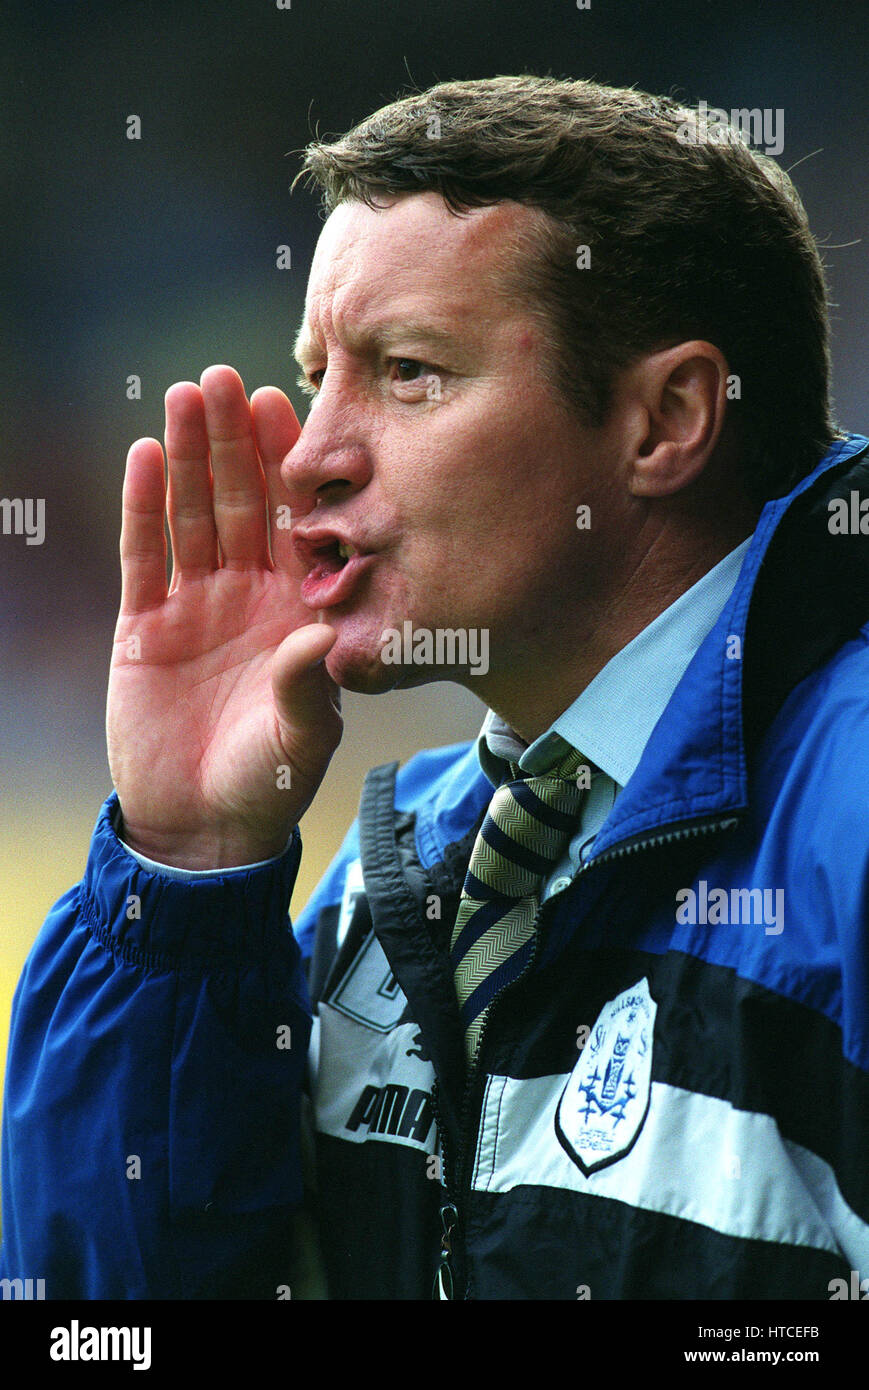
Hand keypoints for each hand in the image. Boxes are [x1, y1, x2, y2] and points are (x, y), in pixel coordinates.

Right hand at [106, 365, 341, 867]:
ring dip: (189, 457)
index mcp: (301, 612)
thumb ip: (307, 686)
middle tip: (228, 378)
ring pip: (194, 515)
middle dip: (237, 441)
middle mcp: (252, 597)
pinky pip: (145, 556)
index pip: (300, 526)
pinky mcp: (146, 624)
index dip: (292, 467)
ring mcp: (197, 604)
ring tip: (185, 394)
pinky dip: (143, 508)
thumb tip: (317, 636)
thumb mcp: (301, 740)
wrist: (201, 826)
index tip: (289, 406)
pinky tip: (143, 456)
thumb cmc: (268, 784)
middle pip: (245, 503)